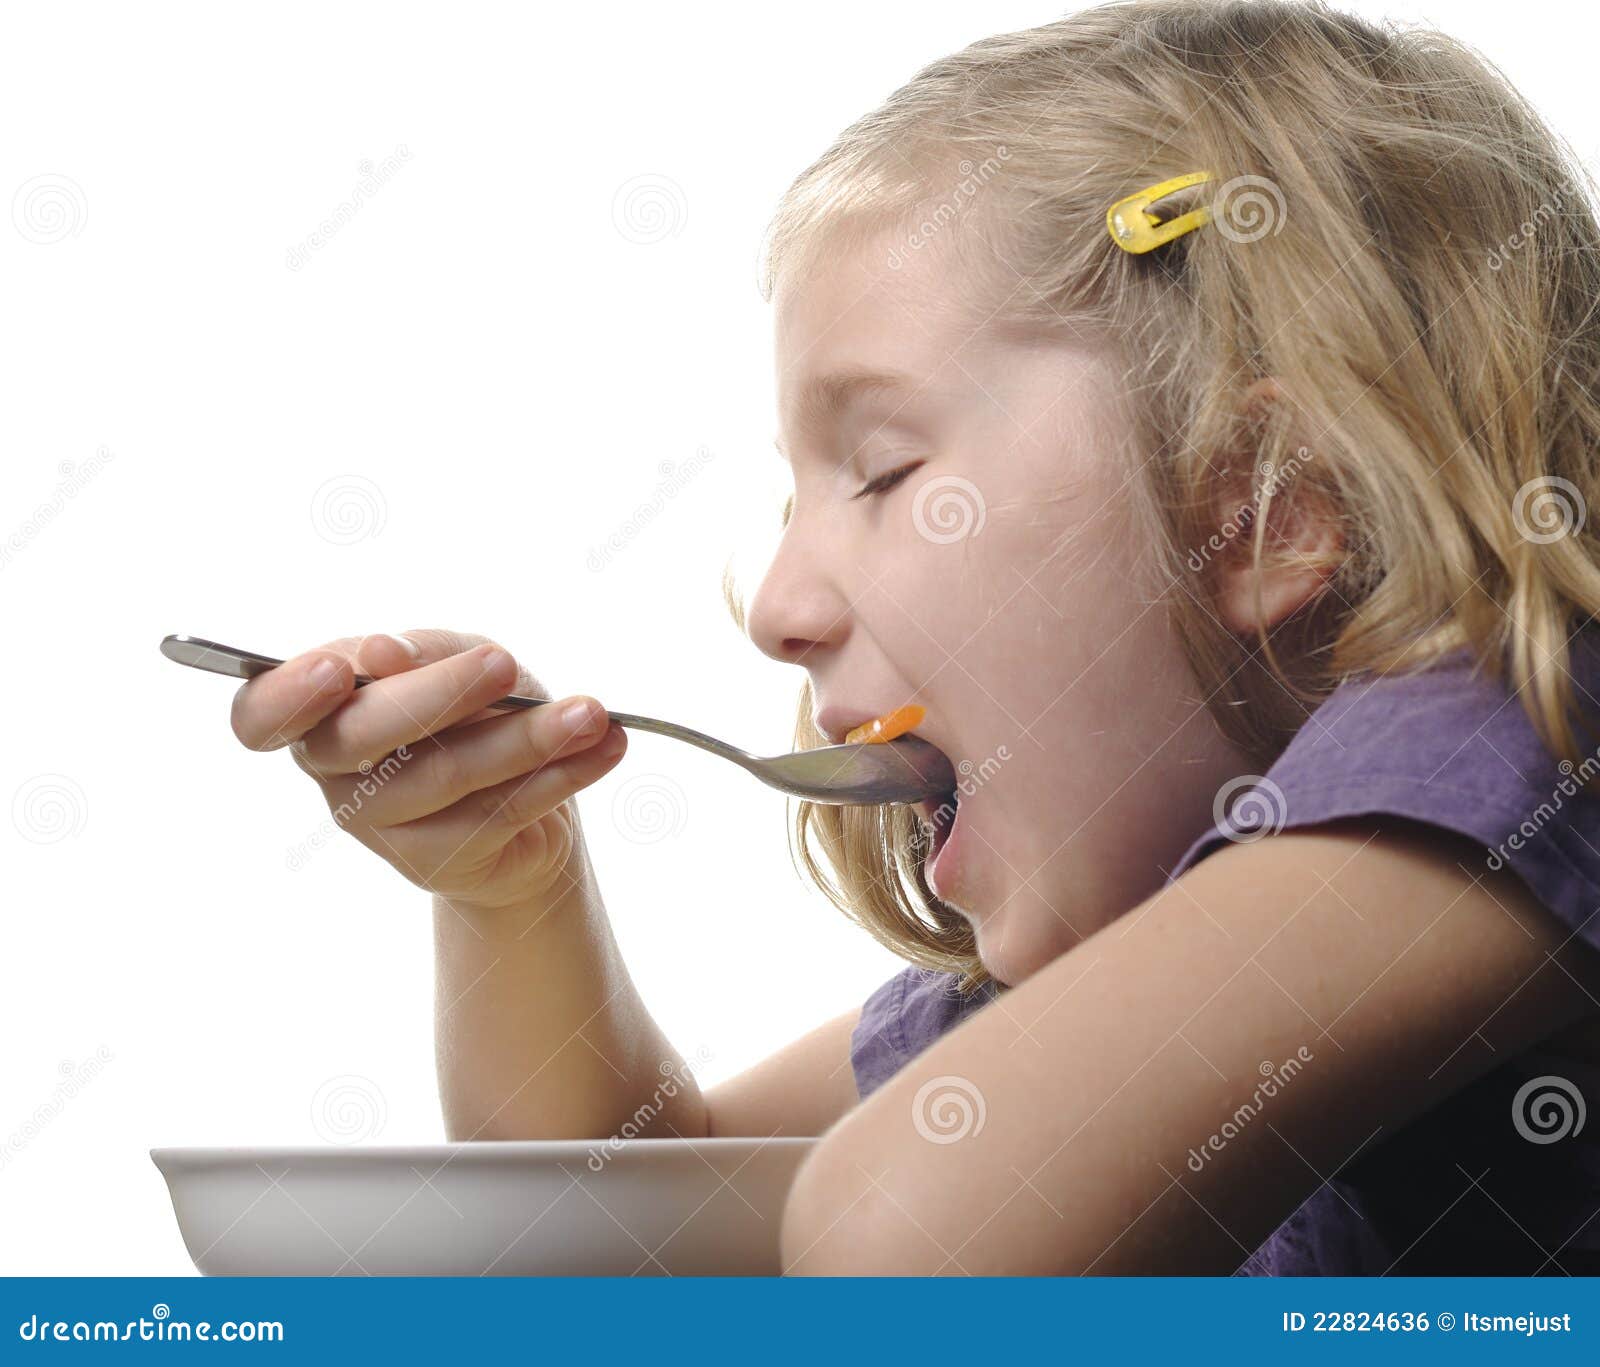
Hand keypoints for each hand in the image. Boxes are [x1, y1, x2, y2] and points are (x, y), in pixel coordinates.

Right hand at [229, 630, 626, 908]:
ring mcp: (380, 826)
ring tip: (593, 713)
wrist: (530, 793)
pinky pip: (500, 814)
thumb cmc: (477, 705)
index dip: (288, 695)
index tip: (340, 668)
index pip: (260, 715)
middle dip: (437, 695)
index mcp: (317, 711)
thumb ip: (425, 652)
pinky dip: (561, 776)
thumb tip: (384, 653)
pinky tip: (605, 749)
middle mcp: (333, 773)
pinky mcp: (437, 863)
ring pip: (446, 777)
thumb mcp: (456, 657)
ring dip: (529, 738)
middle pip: (360, 738)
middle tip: (506, 664)